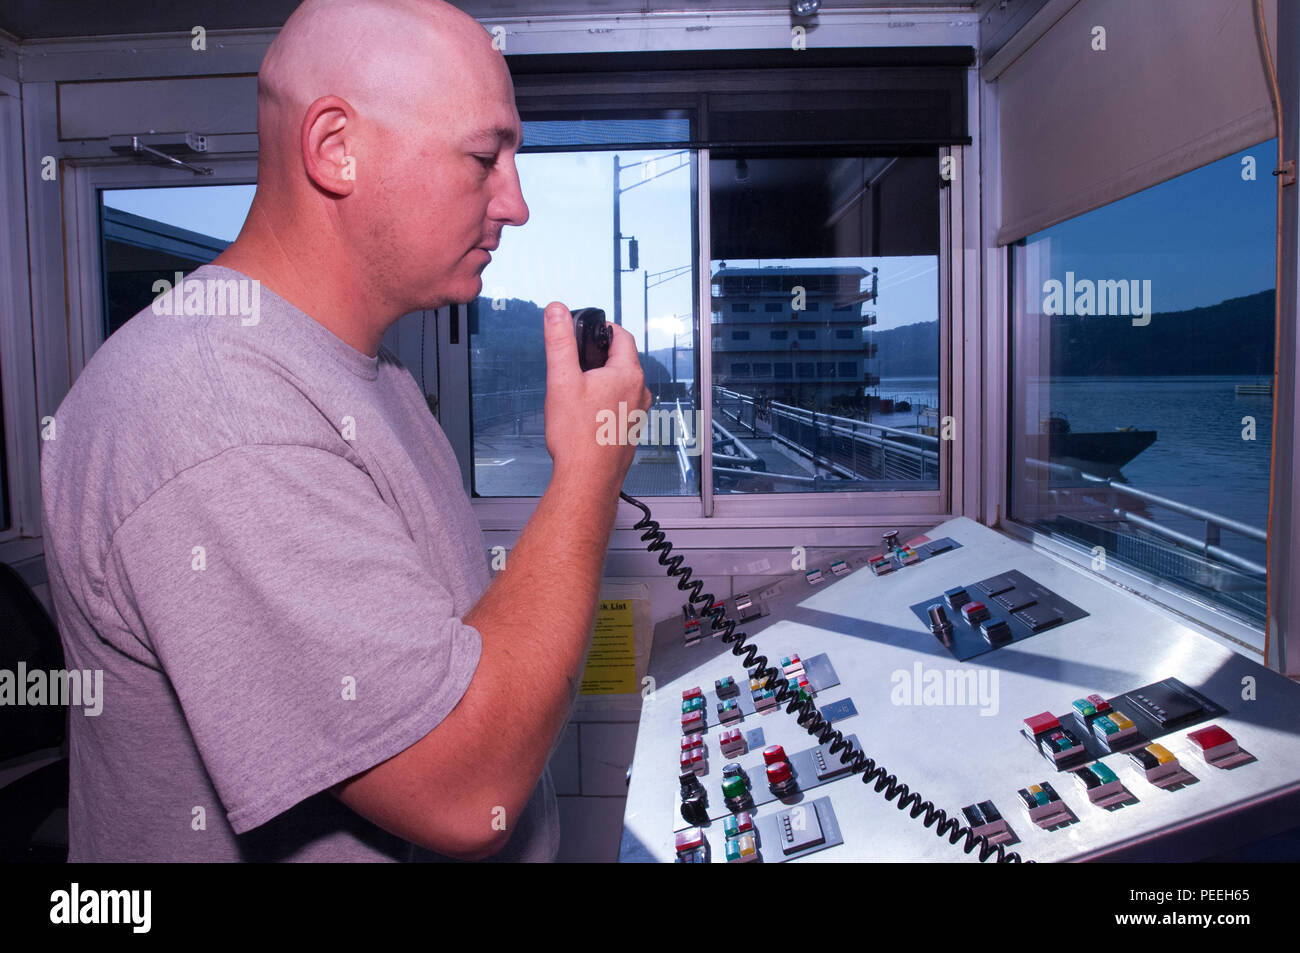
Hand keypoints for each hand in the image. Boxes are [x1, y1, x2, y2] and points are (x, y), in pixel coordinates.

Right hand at [541, 301, 650, 491]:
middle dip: (598, 357)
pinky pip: (620, 405)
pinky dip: (605, 402)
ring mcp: (639, 413)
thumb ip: (559, 342)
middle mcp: (640, 392)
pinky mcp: (631, 430)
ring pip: (621, 384)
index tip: (586, 331)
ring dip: (602, 381)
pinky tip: (586, 415)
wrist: (587, 479)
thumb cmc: (578, 437)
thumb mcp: (561, 380)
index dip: (603, 329)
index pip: (622, 335)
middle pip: (621, 360)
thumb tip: (557, 312)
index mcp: (628, 374)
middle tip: (574, 363)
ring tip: (577, 391)